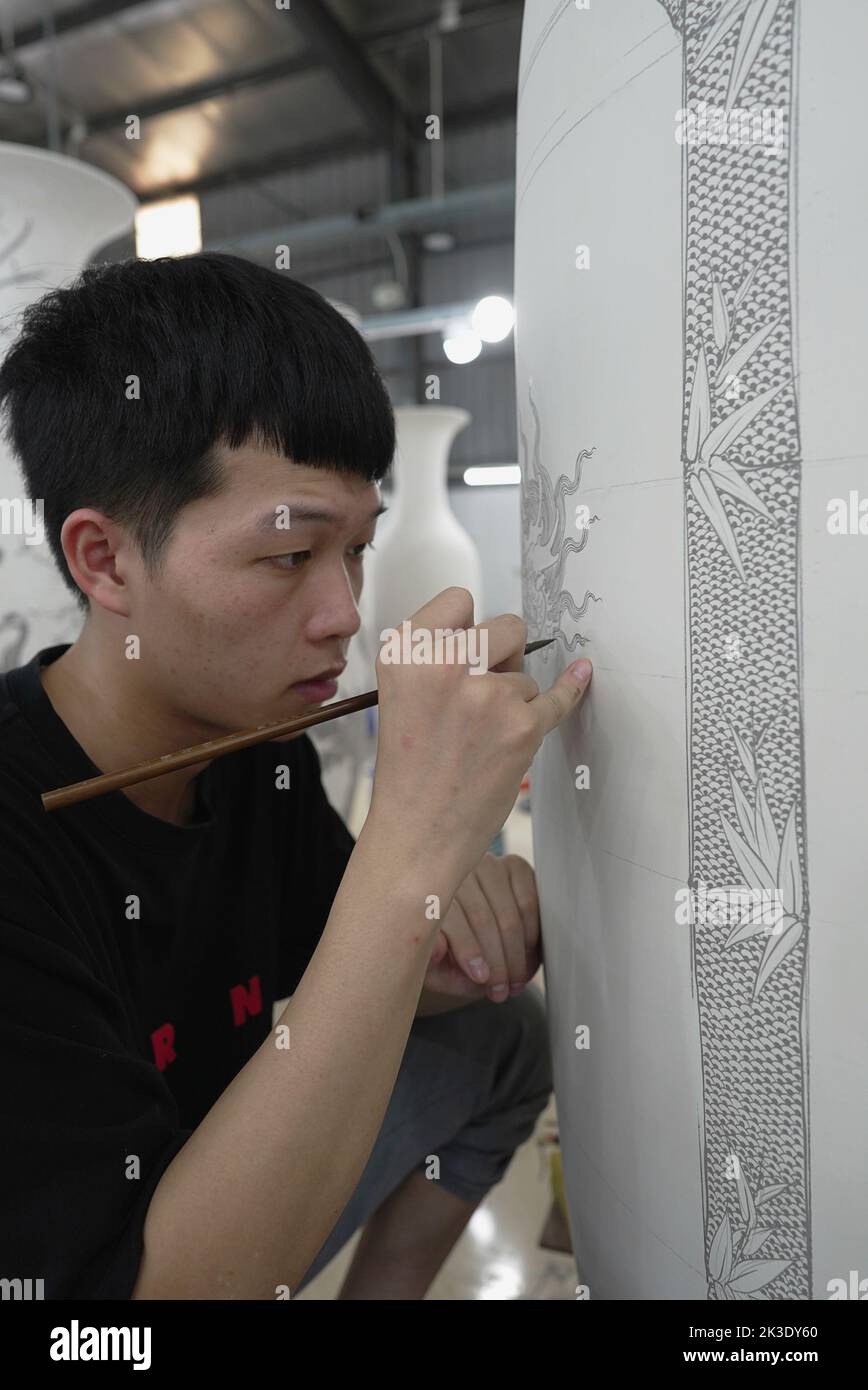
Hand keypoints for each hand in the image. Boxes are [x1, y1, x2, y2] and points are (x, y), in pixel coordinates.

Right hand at [368, 587, 591, 894]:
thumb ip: (437, 655)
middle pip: (506, 626)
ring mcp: (486, 694)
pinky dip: (568, 691)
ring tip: (480, 739)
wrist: (417, 833)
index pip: (458, 600)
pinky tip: (581, 673)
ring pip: (526, 674)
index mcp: (405, 653)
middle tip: (482, 694)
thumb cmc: (409, 769)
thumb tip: (498, 637)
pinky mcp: (521, 726)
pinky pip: (557, 698)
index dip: (469, 626)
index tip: (469, 649)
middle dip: (505, 652)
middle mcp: (444, 664)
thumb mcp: (400, 694)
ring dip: (513, 699)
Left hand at [422, 853, 540, 1003]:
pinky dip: (532, 933)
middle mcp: (455, 873)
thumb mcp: (434, 968)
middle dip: (497, 961)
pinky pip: (529, 902)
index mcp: (427, 893)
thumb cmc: (448, 955)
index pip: (450, 918)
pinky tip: (527, 953)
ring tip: (515, 980)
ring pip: (508, 914)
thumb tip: (436, 950)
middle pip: (482, 918)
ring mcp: (487, 866)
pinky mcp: (514, 866)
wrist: (468, 938)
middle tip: (502, 990)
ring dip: (516, 954)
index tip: (481, 978)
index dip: (467, 950)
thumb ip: (430, 964)